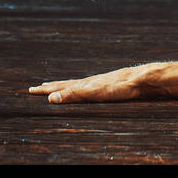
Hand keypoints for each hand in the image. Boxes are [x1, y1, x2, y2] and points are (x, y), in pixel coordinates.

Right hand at [28, 66, 143, 103]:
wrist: (144, 79)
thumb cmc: (121, 86)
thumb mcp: (95, 92)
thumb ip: (75, 94)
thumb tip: (52, 98)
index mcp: (86, 84)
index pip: (62, 87)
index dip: (48, 90)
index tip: (32, 90)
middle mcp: (91, 82)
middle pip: (68, 84)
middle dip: (52, 87)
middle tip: (37, 87)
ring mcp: (101, 82)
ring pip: (78, 85)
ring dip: (65, 87)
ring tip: (57, 87)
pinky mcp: (111, 85)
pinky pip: (90, 87)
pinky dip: (81, 88)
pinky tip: (85, 89)